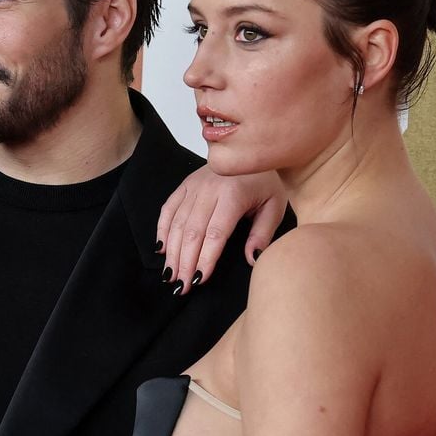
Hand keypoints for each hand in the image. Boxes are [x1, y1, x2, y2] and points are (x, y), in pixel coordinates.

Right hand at [155, 166, 286, 291]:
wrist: (249, 148)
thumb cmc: (264, 182)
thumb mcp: (274, 205)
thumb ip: (263, 233)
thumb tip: (252, 259)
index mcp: (233, 194)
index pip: (215, 233)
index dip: (205, 258)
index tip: (199, 280)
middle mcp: (209, 189)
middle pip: (192, 231)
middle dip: (184, 262)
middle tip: (180, 287)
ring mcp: (193, 186)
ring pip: (177, 223)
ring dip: (171, 252)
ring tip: (169, 276)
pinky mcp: (184, 185)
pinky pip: (168, 209)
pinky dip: (162, 229)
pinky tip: (161, 250)